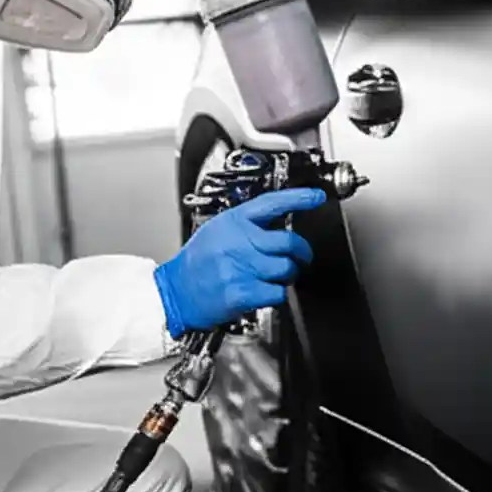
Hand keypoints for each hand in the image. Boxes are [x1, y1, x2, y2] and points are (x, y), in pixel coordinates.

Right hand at [153, 188, 326, 337]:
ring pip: (287, 268)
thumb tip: (277, 223)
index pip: (272, 203)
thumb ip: (246, 225)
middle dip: (302, 252)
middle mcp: (239, 242)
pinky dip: (276, 294)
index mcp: (233, 222)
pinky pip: (278, 291)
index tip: (316, 197)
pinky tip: (264, 291)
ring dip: (288, 274)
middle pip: (289, 242)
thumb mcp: (217, 231)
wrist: (175, 293)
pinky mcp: (243, 292)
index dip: (299, 198)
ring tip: (276, 276)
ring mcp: (241, 267)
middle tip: (301, 256)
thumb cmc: (195, 264)